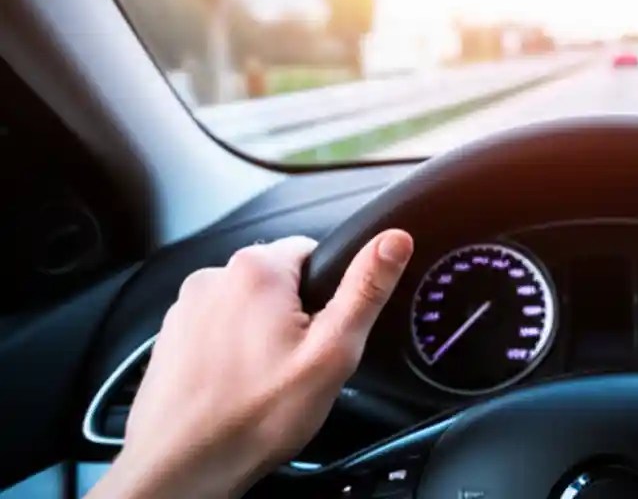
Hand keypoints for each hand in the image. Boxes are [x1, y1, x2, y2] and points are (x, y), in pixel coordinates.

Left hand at [89, 230, 414, 498]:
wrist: (180, 468)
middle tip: (298, 364)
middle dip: (294, 316)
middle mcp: (213, 278)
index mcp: (257, 270)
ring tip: (264, 381)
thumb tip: (393, 242)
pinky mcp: (170, 336)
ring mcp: (185, 308)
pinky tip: (236, 387)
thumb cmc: (253, 417)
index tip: (322, 334)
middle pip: (279, 281)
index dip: (329, 294)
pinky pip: (216, 330)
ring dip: (260, 334)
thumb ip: (365, 290)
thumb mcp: (331, 354)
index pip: (313, 251)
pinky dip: (230, 352)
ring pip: (247, 307)